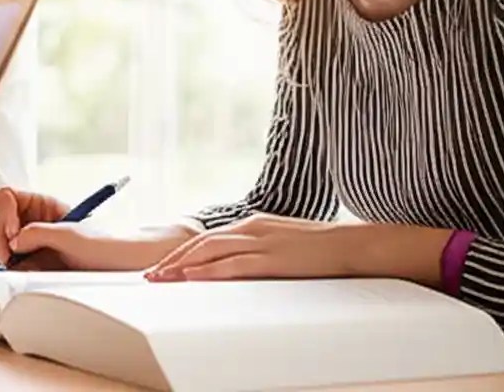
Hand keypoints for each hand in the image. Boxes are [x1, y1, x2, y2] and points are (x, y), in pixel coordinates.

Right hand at [0, 188, 196, 270]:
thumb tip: (14, 241)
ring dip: (7, 256)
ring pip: (5, 245)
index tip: (14, 232)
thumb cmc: (110, 243)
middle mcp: (38, 222)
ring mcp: (37, 244)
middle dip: (0, 237)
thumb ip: (38, 234)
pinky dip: (16, 271)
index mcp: (45, 205)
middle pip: (1, 221)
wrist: (130, 265)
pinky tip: (28, 274)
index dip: (5, 213)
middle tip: (11, 254)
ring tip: (22, 266)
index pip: (7, 197)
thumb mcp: (70, 235)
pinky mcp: (40, 265)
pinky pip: (17, 266)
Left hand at [145, 213, 345, 281]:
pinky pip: (233, 264)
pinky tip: (192, 278)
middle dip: (172, 259)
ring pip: (210, 251)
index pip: (206, 238)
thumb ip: (257, 249)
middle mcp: (251, 228)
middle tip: (151, 276)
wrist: (352, 245)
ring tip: (161, 279)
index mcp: (252, 224)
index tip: (162, 266)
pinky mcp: (272, 258)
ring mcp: (261, 241)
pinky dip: (209, 271)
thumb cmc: (320, 249)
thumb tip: (237, 264)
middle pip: (200, 242)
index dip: (180, 252)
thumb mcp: (281, 243)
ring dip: (181, 265)